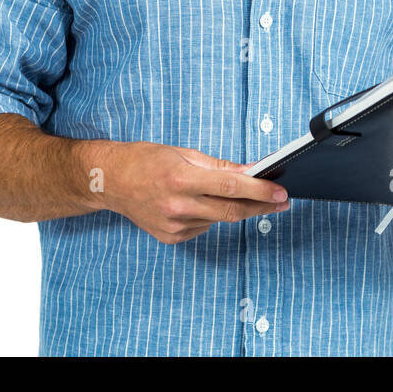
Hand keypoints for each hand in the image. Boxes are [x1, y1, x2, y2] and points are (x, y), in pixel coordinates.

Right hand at [85, 140, 288, 243]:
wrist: (110, 182)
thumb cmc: (146, 160)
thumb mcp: (184, 153)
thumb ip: (220, 167)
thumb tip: (252, 172)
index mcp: (181, 178)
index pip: (231, 187)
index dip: (260, 191)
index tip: (281, 193)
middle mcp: (177, 205)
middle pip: (231, 211)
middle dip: (261, 207)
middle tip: (281, 201)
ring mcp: (173, 226)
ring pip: (218, 219)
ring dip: (235, 208)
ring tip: (243, 196)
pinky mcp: (170, 238)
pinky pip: (203, 227)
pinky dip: (210, 215)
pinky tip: (201, 203)